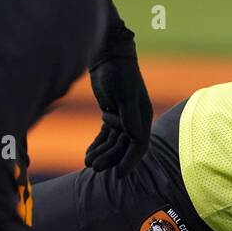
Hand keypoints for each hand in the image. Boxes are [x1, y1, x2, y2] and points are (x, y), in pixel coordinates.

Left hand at [84, 55, 151, 177]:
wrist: (109, 56)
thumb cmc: (119, 72)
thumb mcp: (125, 93)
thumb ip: (129, 114)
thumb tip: (134, 135)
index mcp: (143, 117)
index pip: (139, 144)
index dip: (129, 160)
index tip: (118, 174)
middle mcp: (135, 121)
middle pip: (124, 147)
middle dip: (111, 158)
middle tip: (95, 168)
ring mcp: (123, 119)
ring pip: (113, 143)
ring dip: (102, 154)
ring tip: (88, 164)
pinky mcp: (111, 115)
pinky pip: (105, 135)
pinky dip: (98, 145)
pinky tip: (88, 155)